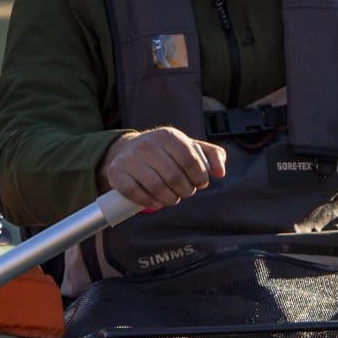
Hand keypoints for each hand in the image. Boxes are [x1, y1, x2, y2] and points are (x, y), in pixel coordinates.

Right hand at [97, 127, 227, 208]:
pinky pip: (135, 193)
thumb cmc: (166, 152)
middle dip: (185, 190)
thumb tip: (220, 173)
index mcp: (168, 136)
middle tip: (185, 192)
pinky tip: (156, 202)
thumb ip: (212, 156)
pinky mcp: (117, 172)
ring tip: (173, 198)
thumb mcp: (190, 147)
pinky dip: (149, 202)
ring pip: (156, 187)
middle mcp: (147, 144)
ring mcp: (130, 158)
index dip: (199, 177)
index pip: (190, 160)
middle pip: (174, 176)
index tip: (200, 184)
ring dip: (169, 199)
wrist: (128, 150)